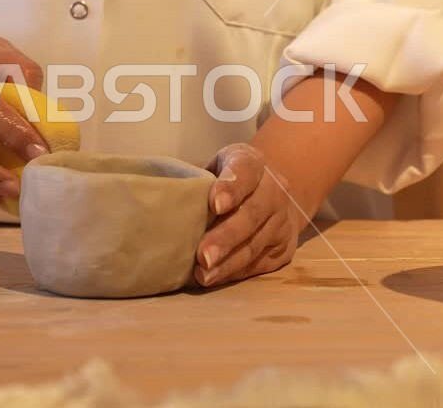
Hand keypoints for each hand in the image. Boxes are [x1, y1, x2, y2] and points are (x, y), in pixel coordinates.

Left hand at [195, 144, 302, 286]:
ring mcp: (282, 221)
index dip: (232, 188)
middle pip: (252, 214)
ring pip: (255, 244)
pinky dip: (235, 272)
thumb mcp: (214, 167)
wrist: (271, 194)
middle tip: (203, 255)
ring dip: (228, 263)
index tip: (215, 205)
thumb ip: (195, 178)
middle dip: (226, 237)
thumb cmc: (227, 180)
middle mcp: (274, 190)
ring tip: (204, 275)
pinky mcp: (284, 248)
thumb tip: (158, 196)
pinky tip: (215, 278)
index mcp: (253, 162)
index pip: (246, 169)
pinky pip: (259, 264)